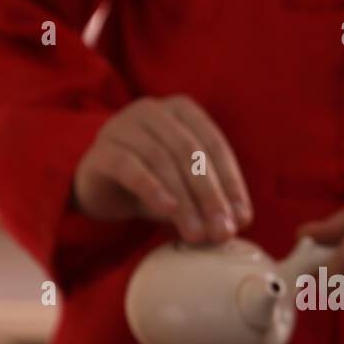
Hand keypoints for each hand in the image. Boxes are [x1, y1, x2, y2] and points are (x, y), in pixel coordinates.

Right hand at [74, 96, 252, 242]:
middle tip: (221, 231)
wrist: (101, 188)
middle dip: (210, 195)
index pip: (214, 144)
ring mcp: (123, 126)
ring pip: (161, 160)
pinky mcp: (101, 150)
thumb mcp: (186, 190)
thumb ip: (210, 200)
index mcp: (182, 110)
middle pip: (190, 151)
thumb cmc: (153, 184)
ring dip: (184, 200)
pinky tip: (167, 210)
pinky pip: (129, 166)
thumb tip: (238, 220)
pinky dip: (151, 188)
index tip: (242, 218)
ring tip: (196, 233)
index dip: (231, 182)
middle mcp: (153, 110)